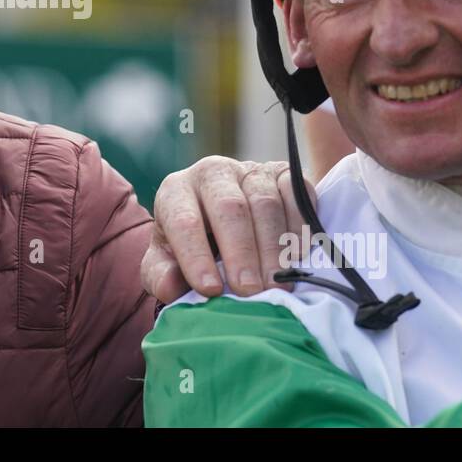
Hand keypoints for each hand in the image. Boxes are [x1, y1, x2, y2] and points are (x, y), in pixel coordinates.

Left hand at [141, 156, 313, 302]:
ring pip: (265, 203)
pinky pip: (296, 193)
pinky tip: (298, 256)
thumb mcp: (167, 261)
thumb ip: (162, 274)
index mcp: (176, 191)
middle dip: (240, 252)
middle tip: (249, 291)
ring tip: (277, 284)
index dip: (196, 255)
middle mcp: (213, 172)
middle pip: (229, 208)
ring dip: (273, 247)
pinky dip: (299, 226)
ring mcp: (250, 170)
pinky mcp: (283, 173)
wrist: (223, 221)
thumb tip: (172, 287)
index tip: (210, 290)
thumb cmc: (192, 245)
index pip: (183, 221)